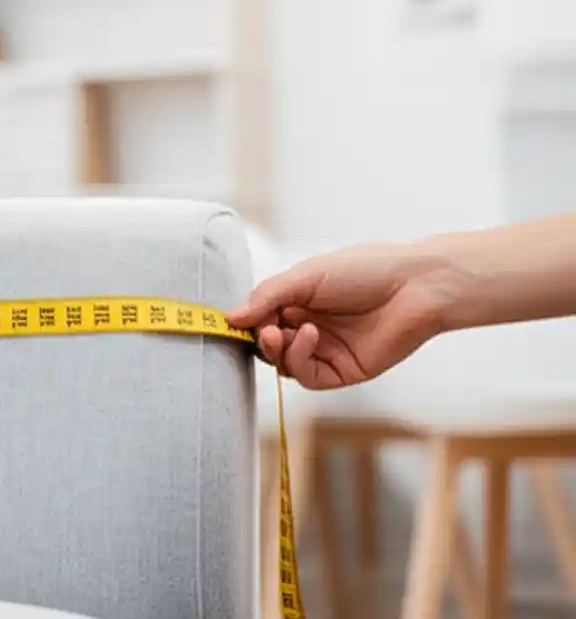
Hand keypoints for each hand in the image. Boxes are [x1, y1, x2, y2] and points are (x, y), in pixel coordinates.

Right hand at [227, 243, 458, 389]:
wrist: (415, 286)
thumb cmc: (364, 269)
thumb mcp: (306, 276)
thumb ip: (267, 296)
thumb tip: (230, 317)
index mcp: (298, 302)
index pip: (259, 318)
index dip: (246, 321)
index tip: (233, 320)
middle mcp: (308, 327)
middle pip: (267, 345)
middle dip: (258, 339)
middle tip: (262, 329)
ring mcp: (324, 351)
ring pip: (283, 364)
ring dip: (275, 350)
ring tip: (280, 332)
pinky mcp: (341, 371)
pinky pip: (307, 376)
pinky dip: (298, 358)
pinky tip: (308, 336)